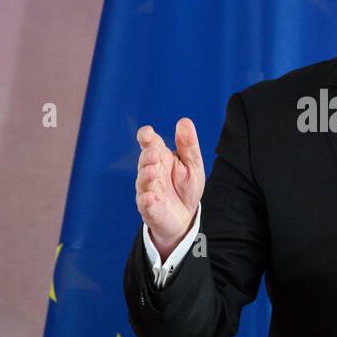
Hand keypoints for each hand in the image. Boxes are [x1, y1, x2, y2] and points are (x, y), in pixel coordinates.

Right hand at [136, 118, 204, 258]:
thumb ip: (188, 145)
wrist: (186, 216)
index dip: (146, 137)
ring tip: (152, 171)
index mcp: (161, 157)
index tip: (146, 133)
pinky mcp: (150, 209)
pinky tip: (150, 197)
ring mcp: (148, 190)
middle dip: (147, 157)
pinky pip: (145, 204)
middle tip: (154, 153)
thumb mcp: (192, 164)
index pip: (149, 143)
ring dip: (146, 176)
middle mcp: (151, 172)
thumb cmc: (185, 187)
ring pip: (143, 182)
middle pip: (145, 161)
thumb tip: (184, 121)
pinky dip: (146, 201)